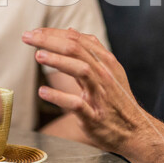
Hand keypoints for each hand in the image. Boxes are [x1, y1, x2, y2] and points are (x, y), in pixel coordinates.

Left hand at [23, 27, 145, 154]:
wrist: (134, 131)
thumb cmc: (117, 101)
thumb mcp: (107, 71)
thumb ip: (89, 51)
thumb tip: (70, 31)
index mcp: (105, 62)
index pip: (78, 40)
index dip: (55, 33)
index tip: (35, 32)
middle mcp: (104, 75)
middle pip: (77, 50)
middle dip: (51, 41)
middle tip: (29, 37)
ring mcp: (100, 95)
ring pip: (81, 70)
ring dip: (59, 61)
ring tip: (38, 55)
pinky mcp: (94, 116)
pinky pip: (77, 104)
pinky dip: (60, 97)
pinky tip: (43, 92)